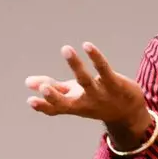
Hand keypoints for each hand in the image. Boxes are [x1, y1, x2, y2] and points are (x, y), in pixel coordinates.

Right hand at [25, 43, 151, 149]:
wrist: (129, 112)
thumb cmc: (95, 101)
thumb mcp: (74, 95)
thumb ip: (53, 88)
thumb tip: (28, 82)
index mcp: (73, 106)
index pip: (56, 109)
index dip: (43, 106)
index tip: (30, 101)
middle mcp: (85, 102)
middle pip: (68, 101)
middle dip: (55, 96)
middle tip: (43, 88)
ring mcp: (100, 94)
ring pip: (86, 80)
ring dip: (75, 65)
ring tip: (65, 49)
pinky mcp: (115, 84)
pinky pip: (104, 69)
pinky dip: (95, 57)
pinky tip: (87, 46)